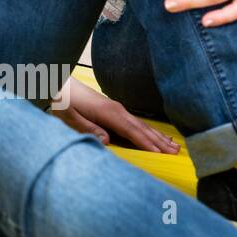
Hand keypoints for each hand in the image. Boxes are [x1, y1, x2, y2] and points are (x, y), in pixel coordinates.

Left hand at [49, 78, 179, 152]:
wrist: (60, 82)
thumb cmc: (64, 101)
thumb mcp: (70, 116)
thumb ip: (88, 128)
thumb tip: (106, 140)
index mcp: (108, 112)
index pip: (132, 131)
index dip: (146, 143)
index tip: (161, 154)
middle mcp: (117, 110)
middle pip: (142, 128)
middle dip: (159, 142)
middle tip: (177, 153)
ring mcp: (117, 109)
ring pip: (142, 125)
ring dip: (158, 136)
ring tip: (174, 146)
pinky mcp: (115, 110)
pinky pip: (136, 123)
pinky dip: (149, 130)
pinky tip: (156, 135)